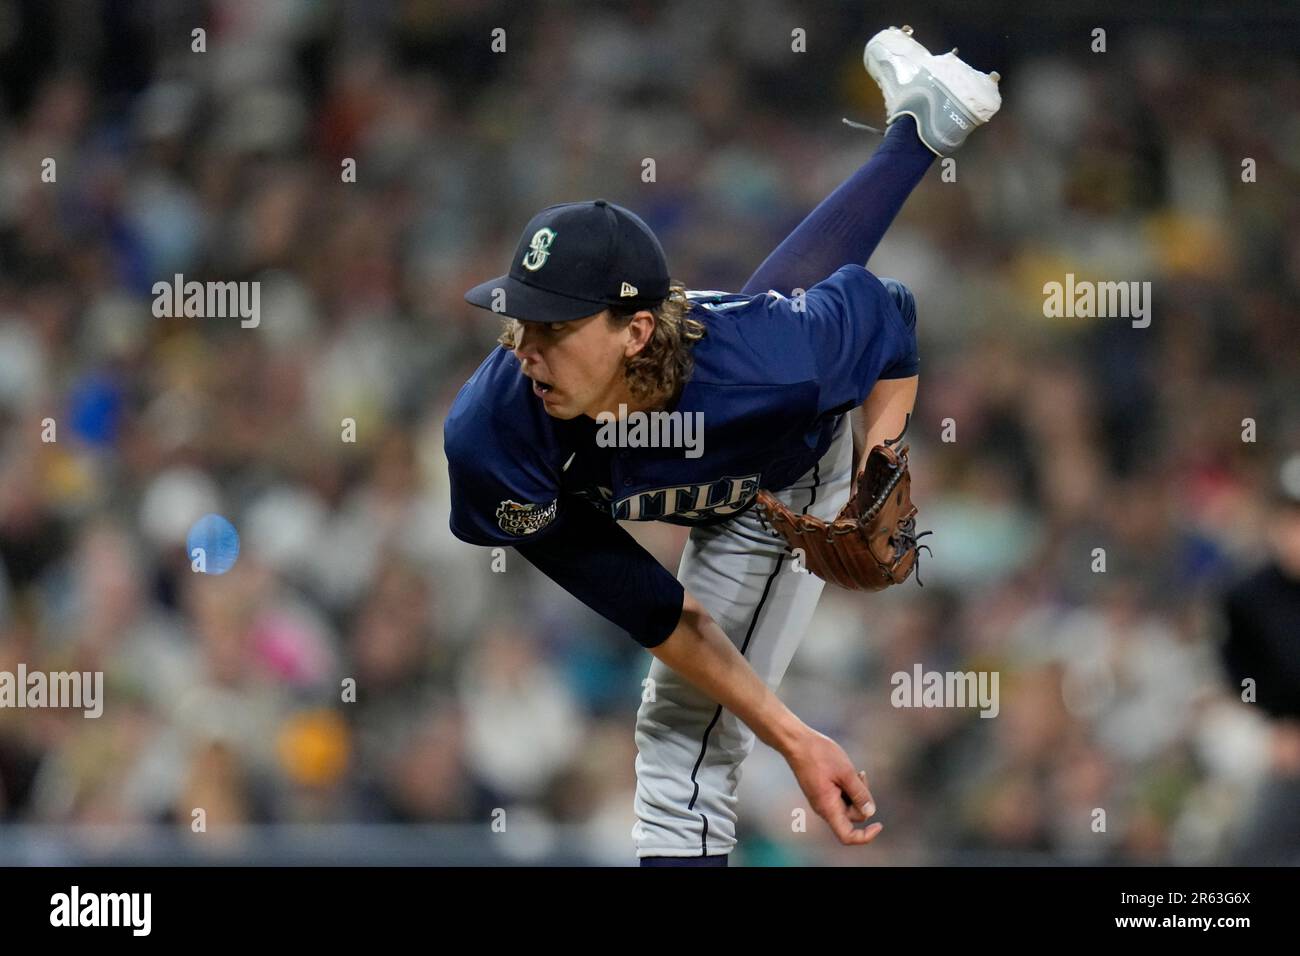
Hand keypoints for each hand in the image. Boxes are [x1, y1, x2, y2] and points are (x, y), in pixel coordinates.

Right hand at [784, 728, 882, 845]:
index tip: (878, 825)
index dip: (865, 836)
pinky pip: (841, 797)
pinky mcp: (822, 792)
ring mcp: (822, 800)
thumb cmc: (819, 755)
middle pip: (852, 816)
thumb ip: (860, 794)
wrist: (796, 742)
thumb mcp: (846, 772)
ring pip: (848, 805)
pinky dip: (848, 788)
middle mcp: (824, 808)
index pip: (847, 836)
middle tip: (860, 776)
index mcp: (828, 807)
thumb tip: (870, 813)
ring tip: (853, 772)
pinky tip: (847, 772)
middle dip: (862, 800)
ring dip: (856, 791)